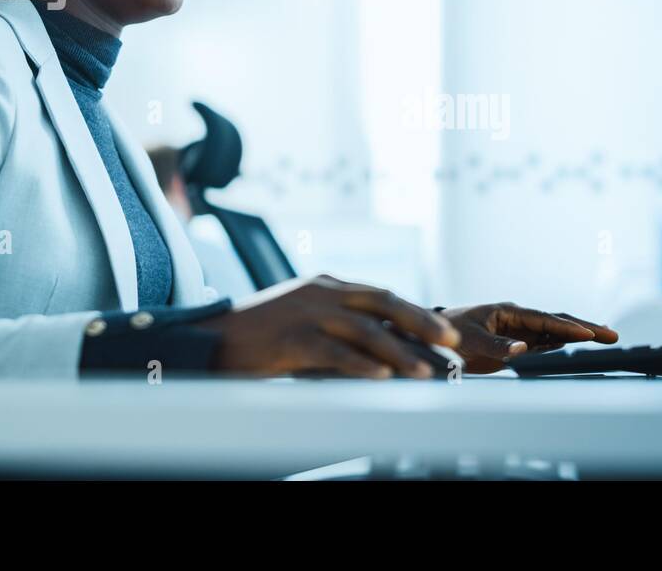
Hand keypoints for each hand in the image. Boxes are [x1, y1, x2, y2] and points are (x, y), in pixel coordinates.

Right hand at [198, 274, 459, 378]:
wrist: (210, 338)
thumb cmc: (261, 336)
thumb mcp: (305, 319)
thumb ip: (339, 324)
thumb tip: (382, 344)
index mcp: (327, 285)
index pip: (383, 295)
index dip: (418, 312)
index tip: (446, 332)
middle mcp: (322, 292)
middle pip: (383, 302)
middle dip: (422, 322)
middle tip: (451, 342)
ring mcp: (306, 312)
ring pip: (364, 328)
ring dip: (399, 351)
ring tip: (424, 371)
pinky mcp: (290, 337)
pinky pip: (333, 351)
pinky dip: (360, 364)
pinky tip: (381, 377)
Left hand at [439, 303, 618, 373]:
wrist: (435, 337)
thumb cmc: (451, 332)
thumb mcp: (469, 339)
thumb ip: (495, 344)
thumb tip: (522, 350)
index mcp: (509, 312)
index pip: (545, 319)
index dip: (567, 327)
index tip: (588, 333)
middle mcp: (519, 320)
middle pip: (558, 322)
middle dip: (585, 327)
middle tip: (611, 335)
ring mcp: (520, 333)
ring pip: (556, 334)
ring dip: (579, 336)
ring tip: (606, 338)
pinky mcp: (517, 345)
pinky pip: (545, 345)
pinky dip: (564, 345)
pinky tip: (580, 346)